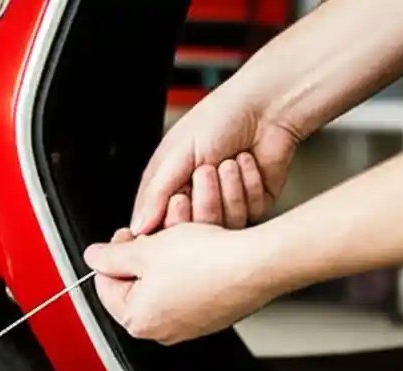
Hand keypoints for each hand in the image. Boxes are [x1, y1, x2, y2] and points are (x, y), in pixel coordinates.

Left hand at [83, 226, 284, 344]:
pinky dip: (184, 274)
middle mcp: (160, 332)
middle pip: (132, 290)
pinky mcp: (210, 319)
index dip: (110, 255)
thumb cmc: (206, 259)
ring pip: (160, 291)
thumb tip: (94, 257)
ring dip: (160, 265)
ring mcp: (187, 328)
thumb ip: (110, 255)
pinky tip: (194, 256)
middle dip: (137, 261)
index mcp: (137, 319)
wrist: (255, 264)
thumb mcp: (145, 249)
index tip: (124, 237)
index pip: (104, 287)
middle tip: (148, 238)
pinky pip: (186, 294)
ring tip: (173, 244)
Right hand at [130, 88, 299, 232]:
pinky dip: (249, 185)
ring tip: (228, 161)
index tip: (178, 199)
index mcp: (170, 187)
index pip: (162, 226)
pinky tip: (247, 162)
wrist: (266, 107)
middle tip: (205, 171)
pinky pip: (249, 215)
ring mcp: (226, 205)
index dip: (172, 220)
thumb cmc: (219, 119)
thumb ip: (155, 195)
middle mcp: (196, 199)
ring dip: (227, 190)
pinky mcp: (254, 205)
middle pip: (195, 231)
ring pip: (223, 225)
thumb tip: (137, 229)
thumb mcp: (176, 155)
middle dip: (204, 200)